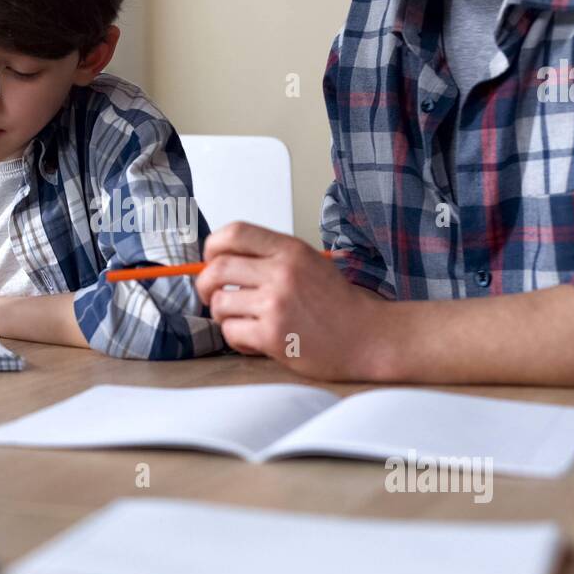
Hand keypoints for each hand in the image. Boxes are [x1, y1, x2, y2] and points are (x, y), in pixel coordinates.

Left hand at [194, 222, 401, 381]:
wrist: (367, 337)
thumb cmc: (337, 303)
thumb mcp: (308, 263)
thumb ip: (270, 257)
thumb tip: (220, 260)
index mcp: (289, 250)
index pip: (233, 233)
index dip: (212, 248)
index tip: (210, 261)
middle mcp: (281, 273)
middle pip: (216, 268)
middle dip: (205, 285)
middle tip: (211, 295)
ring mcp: (276, 304)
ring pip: (220, 304)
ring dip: (223, 315)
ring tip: (242, 320)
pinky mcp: (272, 335)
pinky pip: (231, 332)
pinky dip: (236, 338)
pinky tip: (254, 340)